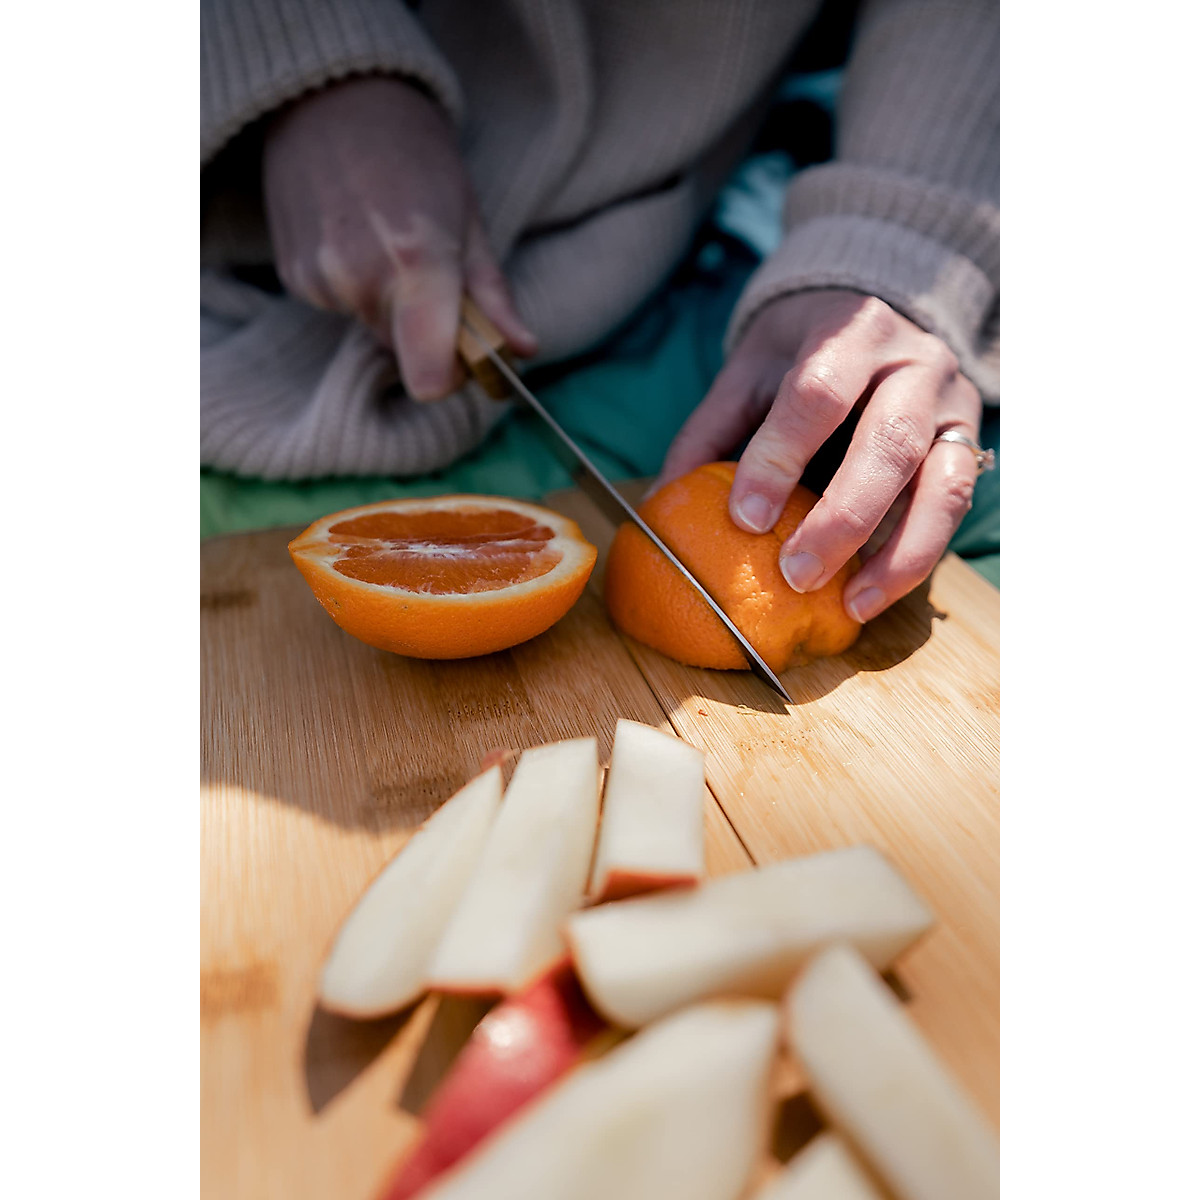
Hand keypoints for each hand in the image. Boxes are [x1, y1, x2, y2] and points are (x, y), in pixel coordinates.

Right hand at [262, 75, 536, 400]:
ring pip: (373, 329)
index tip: (465, 355)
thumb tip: (524, 350)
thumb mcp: (470, 220)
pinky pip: (340, 308)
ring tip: (388, 242)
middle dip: (427, 330)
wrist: (332, 99)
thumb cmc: (415, 156)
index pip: (429, 378)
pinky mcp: (294, 277)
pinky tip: (355, 237)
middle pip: (406, 353)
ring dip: (390, 305)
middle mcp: (361, 280)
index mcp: (417, 265)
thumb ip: (493, 297)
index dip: (452, 377)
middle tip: (433, 273)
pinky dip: (354, 287)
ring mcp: (320, 279)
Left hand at [657, 290, 983, 621]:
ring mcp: (952, 403)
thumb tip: (665, 505)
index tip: (744, 519)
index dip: (779, 459)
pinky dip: (917, 556)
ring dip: (896, 553)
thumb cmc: (800, 350)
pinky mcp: (970, 441)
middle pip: (889, 442)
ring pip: (941, 482)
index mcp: (849, 331)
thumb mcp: (748, 374)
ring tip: (849, 603)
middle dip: (841, 517)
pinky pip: (955, 505)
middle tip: (794, 574)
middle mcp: (913, 362)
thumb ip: (711, 433)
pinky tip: (875, 593)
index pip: (817, 394)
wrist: (876, 304)